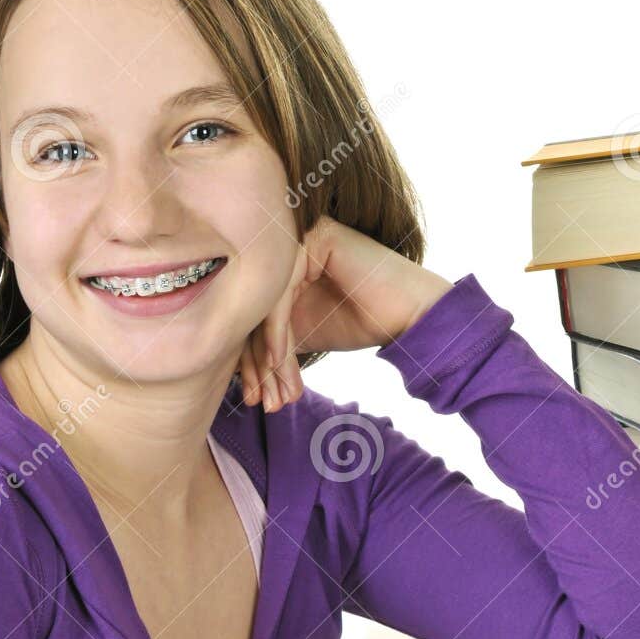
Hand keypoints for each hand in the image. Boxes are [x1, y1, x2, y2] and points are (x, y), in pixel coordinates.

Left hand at [236, 216, 454, 410]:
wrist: (411, 315)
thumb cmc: (362, 321)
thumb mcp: (303, 332)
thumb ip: (269, 337)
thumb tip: (228, 362)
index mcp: (280, 260)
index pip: (254, 312)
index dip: (251, 360)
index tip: (254, 399)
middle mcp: (286, 242)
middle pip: (256, 309)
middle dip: (257, 364)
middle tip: (261, 403)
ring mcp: (300, 235)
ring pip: (266, 304)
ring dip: (268, 358)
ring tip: (273, 395)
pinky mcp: (316, 238)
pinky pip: (282, 292)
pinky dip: (278, 332)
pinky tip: (279, 363)